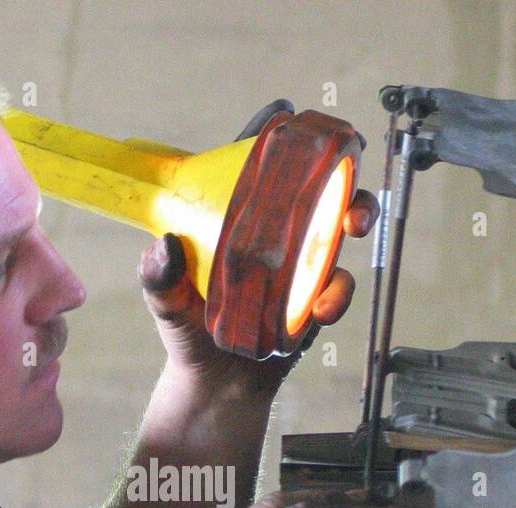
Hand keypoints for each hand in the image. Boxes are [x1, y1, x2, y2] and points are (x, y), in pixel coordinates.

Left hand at [139, 100, 378, 395]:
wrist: (216, 385)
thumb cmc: (188, 332)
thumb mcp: (165, 301)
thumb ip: (158, 277)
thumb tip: (164, 246)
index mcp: (239, 217)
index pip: (258, 164)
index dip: (274, 134)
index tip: (284, 115)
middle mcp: (276, 232)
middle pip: (316, 184)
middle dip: (338, 170)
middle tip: (339, 174)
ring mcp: (301, 262)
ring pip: (341, 224)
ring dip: (357, 214)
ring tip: (352, 228)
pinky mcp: (316, 298)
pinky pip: (339, 286)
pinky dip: (338, 293)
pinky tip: (322, 308)